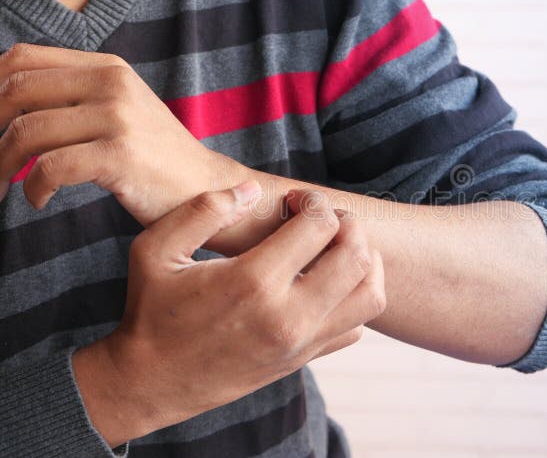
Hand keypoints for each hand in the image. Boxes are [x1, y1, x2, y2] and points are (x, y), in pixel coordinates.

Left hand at [0, 43, 241, 223]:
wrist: (207, 187)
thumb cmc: (155, 157)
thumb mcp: (120, 110)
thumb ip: (75, 96)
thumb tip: (4, 98)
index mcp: (108, 68)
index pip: (23, 59)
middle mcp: (112, 84)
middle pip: (16, 92)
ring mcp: (119, 118)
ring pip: (27, 132)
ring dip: (1, 166)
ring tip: (3, 188)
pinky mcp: (121, 155)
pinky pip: (51, 167)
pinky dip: (33, 188)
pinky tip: (38, 199)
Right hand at [73, 185, 385, 446]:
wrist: (150, 383)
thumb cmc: (151, 311)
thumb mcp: (156, 250)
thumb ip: (204, 210)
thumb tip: (253, 190)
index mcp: (253, 281)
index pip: (320, 226)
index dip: (315, 202)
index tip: (296, 201)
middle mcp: (288, 315)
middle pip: (357, 257)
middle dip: (349, 225)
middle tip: (324, 219)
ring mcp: (301, 343)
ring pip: (370, 296)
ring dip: (365, 263)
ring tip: (336, 248)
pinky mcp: (304, 360)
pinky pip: (357, 327)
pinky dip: (353, 300)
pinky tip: (325, 285)